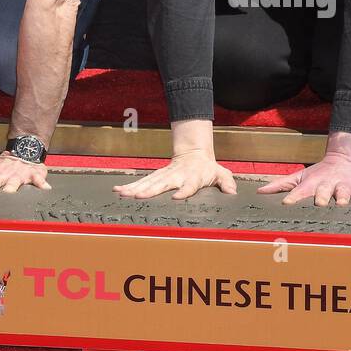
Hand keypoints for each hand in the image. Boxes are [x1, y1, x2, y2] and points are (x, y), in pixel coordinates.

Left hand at [0, 152, 51, 193]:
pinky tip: (45, 188)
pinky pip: (38, 180)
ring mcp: (19, 174)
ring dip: (13, 186)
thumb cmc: (1, 163)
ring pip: (15, 181)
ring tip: (10, 192)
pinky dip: (41, 183)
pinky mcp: (34, 175)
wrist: (24, 150)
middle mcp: (4, 173)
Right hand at [113, 148, 236, 200]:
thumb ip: (227, 183)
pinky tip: (118, 190)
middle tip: (138, 197)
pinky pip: (142, 182)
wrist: (194, 153)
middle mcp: (176, 176)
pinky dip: (130, 186)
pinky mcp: (157, 176)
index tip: (176, 197)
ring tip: (122, 194)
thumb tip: (233, 192)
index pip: (189, 185)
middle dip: (150, 190)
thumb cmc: (208, 168)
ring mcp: (165, 176)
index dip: (184, 191)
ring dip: (135, 188)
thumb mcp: (221, 173)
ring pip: (148, 182)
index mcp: (193, 177)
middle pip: (162, 184)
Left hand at [258, 133, 350, 206]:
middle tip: (319, 203)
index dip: (293, 197)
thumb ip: (280, 185)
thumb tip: (259, 191)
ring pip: (342, 192)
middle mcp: (327, 184)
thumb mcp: (299, 177)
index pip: (300, 191)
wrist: (345, 159)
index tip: (286, 203)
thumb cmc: (318, 174)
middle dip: (321, 197)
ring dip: (342, 197)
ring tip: (342, 203)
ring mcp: (343, 185)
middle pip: (323, 191)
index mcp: (312, 183)